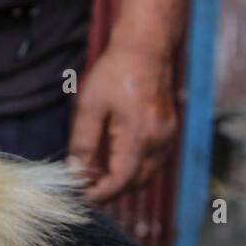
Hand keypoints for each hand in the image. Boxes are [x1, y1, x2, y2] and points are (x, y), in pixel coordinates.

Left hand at [65, 0, 190, 202]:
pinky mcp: (168, 131)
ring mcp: (167, 137)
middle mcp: (159, 142)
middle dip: (111, 190)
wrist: (145, 50)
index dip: (101, 193)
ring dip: (123, 181)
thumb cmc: (115, 74)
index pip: (121, 180)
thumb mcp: (89, 106)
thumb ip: (83, 141)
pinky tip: (113, 162)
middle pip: (136, 182)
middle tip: (85, 190)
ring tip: (95, 178)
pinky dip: (134, 168)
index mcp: (139, 137)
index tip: (81, 196)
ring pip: (146, 174)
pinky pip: (152, 161)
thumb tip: (76, 170)